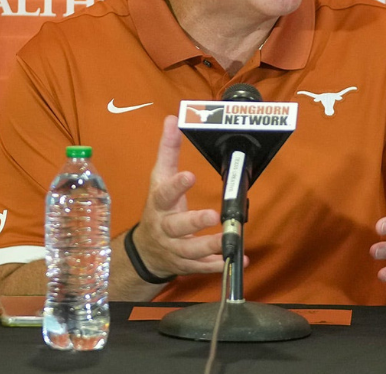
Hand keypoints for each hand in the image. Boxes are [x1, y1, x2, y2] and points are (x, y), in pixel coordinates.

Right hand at [130, 116, 226, 278]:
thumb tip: (172, 120)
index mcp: (159, 205)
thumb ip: (168, 151)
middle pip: (177, 227)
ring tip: (231, 240)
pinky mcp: (187, 265)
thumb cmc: (157, 208)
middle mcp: (166, 229)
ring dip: (211, 245)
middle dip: (194, 222)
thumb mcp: (159, 179)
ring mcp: (176, 249)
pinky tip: (239, 258)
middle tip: (212, 215)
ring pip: (192, 251)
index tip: (190, 175)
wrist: (146, 251)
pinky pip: (203, 267)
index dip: (176, 185)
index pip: (164, 194)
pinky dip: (219, 264)